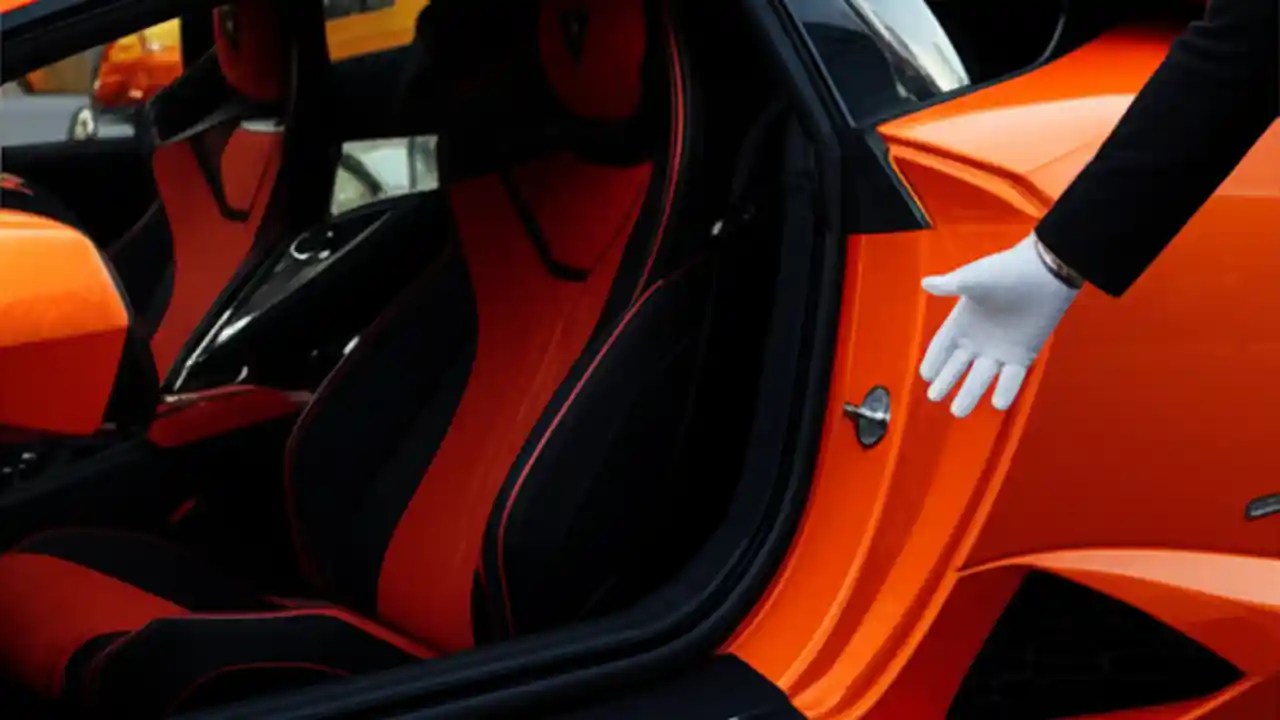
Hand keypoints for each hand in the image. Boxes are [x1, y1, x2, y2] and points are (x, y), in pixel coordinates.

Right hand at [919, 233, 1079, 417]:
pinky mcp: (1023, 353)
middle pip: (957, 366)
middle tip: (934, 398)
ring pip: (981, 377)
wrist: (1045, 272)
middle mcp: (979, 339)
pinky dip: (1006, 390)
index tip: (925, 376)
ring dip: (970, 394)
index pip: (942, 346)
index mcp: (962, 321)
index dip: (933, 360)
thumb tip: (925, 283)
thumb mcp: (974, 278)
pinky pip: (1012, 377)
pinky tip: (997, 404)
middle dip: (946, 382)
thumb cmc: (1006, 272)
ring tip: (958, 412)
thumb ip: (950, 286)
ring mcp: (1001, 348)